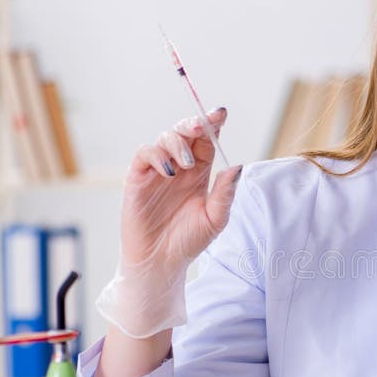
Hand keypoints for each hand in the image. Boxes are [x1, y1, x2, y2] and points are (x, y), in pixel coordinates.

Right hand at [121, 107, 239, 272]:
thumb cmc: (189, 241)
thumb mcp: (215, 219)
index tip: (220, 113)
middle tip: (202, 125)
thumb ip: (225, 193)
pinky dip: (156, 155)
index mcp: (200, 172)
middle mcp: (180, 166)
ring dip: (178, 144)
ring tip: (186, 164)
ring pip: (165, 138)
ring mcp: (158, 170)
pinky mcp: (138, 178)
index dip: (212, 124)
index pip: (207, 140)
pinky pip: (145, 154)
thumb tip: (238, 166)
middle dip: (194, 124)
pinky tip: (169, 170)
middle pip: (186, 133)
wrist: (161, 262)